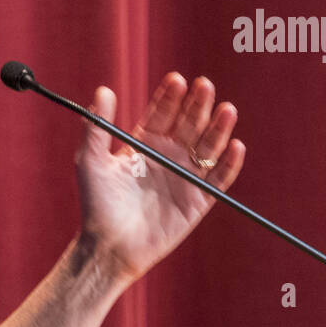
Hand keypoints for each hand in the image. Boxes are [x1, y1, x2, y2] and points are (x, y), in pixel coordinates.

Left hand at [74, 73, 244, 281]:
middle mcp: (168, 156)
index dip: (171, 97)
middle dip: (198, 105)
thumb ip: (97, 127)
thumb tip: (104, 90)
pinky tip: (234, 146)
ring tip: (226, 110)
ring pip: (208, 147)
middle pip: (189, 124)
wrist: (108, 246)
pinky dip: (229, 164)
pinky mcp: (198, 200)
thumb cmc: (96, 204)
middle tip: (205, 86)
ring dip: (219, 128)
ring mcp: (185, 177)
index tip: (178, 80)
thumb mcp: (90, 161)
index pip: (163, 113)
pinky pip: (219, 179)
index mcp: (145, 143)